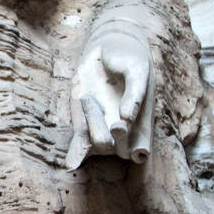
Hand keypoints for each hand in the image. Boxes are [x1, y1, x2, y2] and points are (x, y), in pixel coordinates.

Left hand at [66, 29, 154, 169]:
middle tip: (118, 126)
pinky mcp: (82, 123)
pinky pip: (79, 143)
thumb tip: (127, 117)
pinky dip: (75, 154)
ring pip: (100, 143)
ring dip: (95, 126)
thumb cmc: (128, 59)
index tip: (139, 147)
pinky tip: (70, 164)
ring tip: (90, 99)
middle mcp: (123, 130)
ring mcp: (102, 128)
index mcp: (142, 121)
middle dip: (119, 140)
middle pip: (121, 150)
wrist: (107, 49)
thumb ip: (134, 93)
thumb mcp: (137, 70)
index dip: (140, 150)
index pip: (142, 147)